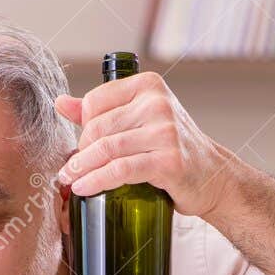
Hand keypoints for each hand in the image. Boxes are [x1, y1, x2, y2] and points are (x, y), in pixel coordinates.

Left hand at [54, 71, 238, 218]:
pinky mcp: (168, 161)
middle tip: (73, 169)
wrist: (214, 177)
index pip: (95, 102)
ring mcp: (165, 132)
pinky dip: (96, 181)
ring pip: (106, 150)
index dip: (82, 127)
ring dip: (82, 169)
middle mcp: (157, 103)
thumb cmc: (173, 148)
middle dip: (80, 152)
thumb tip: (60, 103)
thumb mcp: (140, 120)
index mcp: (148, 85)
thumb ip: (101, 110)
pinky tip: (85, 188)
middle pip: (98, 128)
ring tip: (70, 181)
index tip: (82, 145)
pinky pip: (120, 171)